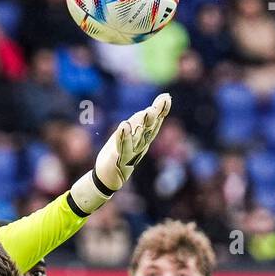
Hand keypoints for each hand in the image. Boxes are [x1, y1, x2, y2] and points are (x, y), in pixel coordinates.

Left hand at [70, 93, 171, 213]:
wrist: (108, 177)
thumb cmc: (118, 153)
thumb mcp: (129, 135)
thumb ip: (139, 122)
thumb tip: (151, 108)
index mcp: (144, 139)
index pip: (155, 123)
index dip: (161, 111)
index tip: (166, 98)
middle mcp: (140, 146)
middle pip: (150, 130)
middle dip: (155, 116)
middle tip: (162, 102)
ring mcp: (131, 153)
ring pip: (139, 138)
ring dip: (143, 124)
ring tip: (147, 111)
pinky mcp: (119, 159)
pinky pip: (123, 147)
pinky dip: (124, 136)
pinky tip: (124, 125)